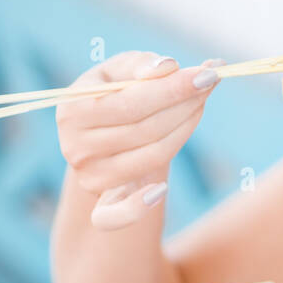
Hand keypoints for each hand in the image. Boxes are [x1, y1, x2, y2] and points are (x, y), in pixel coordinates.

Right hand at [55, 51, 222, 229]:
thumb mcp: (122, 71)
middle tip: (210, 83)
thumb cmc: (116, 95)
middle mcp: (75, 147)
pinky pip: (114, 217)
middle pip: (145, 129)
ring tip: (199, 105)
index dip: (173, 89)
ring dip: (184, 130)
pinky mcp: (101, 205)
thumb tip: (167, 68)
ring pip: (151, 156)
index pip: (131, 102)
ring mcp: (89, 177)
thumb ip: (142, 65)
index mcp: (72, 110)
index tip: (208, 74)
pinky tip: (161, 191)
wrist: (105, 136)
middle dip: (185, 104)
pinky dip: (138, 208)